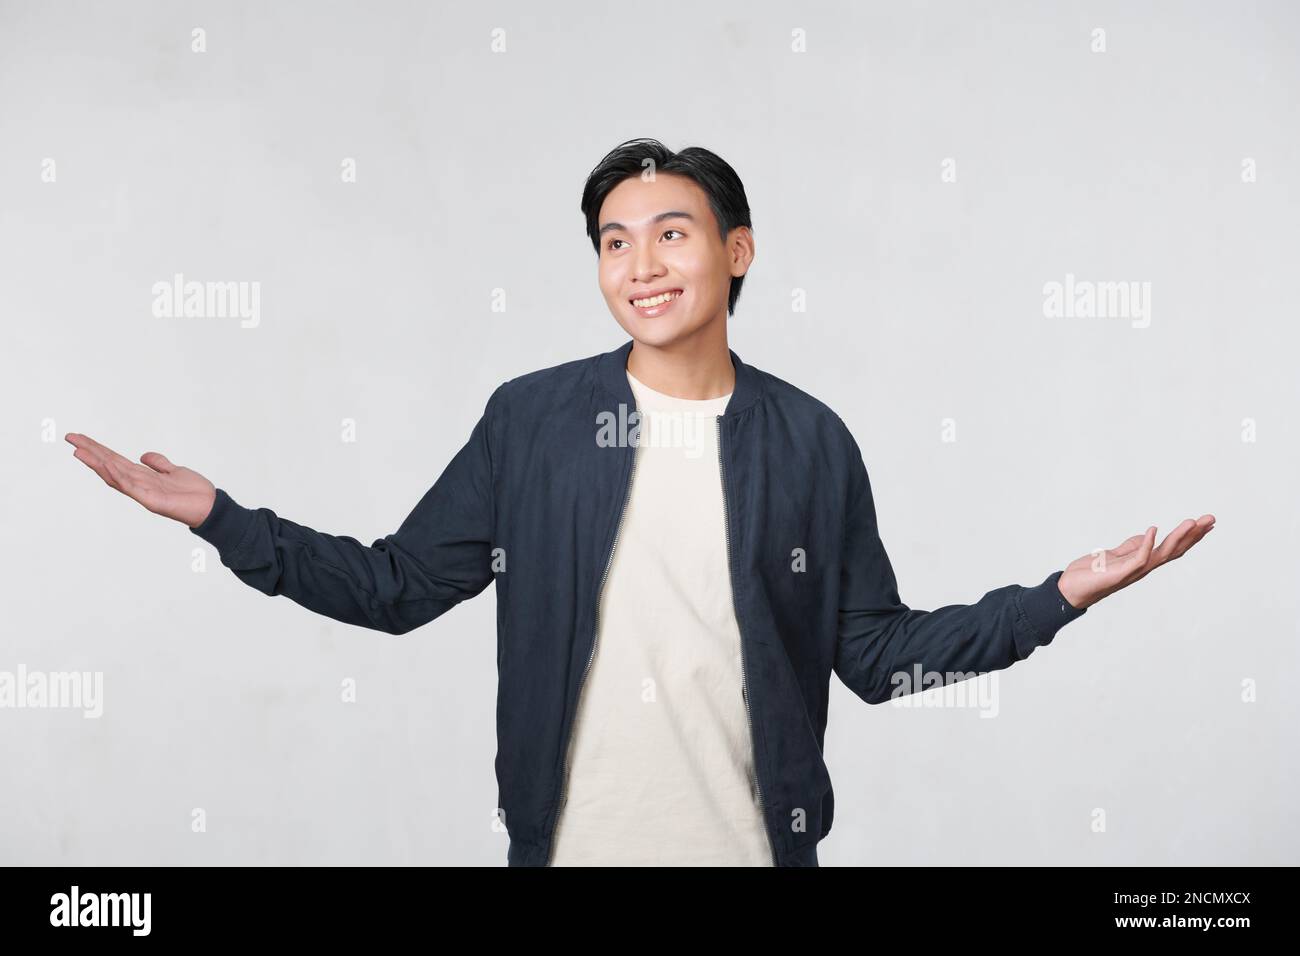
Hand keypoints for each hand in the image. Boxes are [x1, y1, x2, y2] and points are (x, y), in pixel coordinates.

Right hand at [66, 432, 216, 528]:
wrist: (210, 507)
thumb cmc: (193, 492)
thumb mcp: (174, 471)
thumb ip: (158, 463)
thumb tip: (142, 455)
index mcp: (142, 476)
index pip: (114, 460)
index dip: (98, 449)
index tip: (80, 438)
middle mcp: (138, 483)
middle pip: (109, 464)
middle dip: (90, 451)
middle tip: (70, 438)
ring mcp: (142, 492)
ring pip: (114, 475)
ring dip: (97, 463)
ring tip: (79, 451)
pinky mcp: (151, 500)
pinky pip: (131, 487)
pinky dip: (118, 476)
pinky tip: (106, 466)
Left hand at [1057, 515, 1215, 609]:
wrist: (1070, 589)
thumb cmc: (1091, 574)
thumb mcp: (1114, 555)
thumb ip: (1131, 546)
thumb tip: (1147, 535)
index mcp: (1142, 562)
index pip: (1172, 548)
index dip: (1190, 537)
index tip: (1206, 524)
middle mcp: (1142, 568)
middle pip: (1174, 550)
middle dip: (1193, 535)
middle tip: (1211, 519)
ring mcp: (1132, 571)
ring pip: (1162, 553)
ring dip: (1178, 537)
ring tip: (1191, 522)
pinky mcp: (1120, 573)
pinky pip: (1138, 558)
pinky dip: (1146, 544)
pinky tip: (1152, 530)